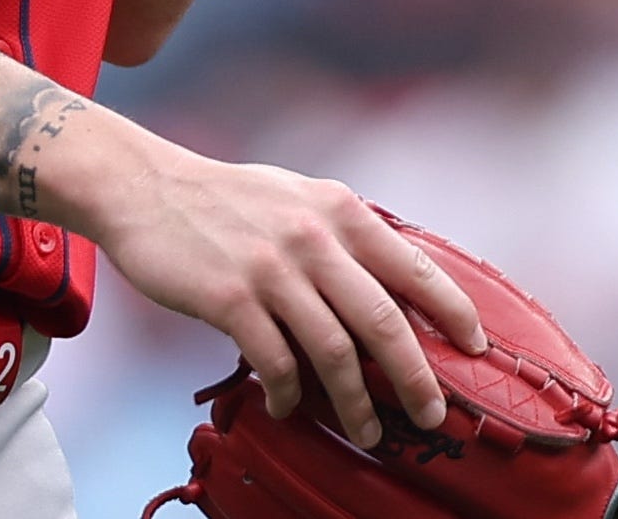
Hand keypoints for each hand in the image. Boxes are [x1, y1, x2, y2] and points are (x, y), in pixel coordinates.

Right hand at [67, 118, 483, 451]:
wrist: (143, 187)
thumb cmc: (225, 199)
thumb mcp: (297, 195)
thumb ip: (343, 232)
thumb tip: (394, 283)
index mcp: (338, 210)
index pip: (414, 267)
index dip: (453, 314)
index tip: (474, 349)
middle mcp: (312, 238)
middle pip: (383, 322)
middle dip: (416, 379)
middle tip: (431, 414)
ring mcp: (271, 270)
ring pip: (334, 353)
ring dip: (356, 403)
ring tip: (365, 430)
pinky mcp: (229, 299)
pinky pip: (276, 363)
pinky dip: (292, 395)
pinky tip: (292, 407)